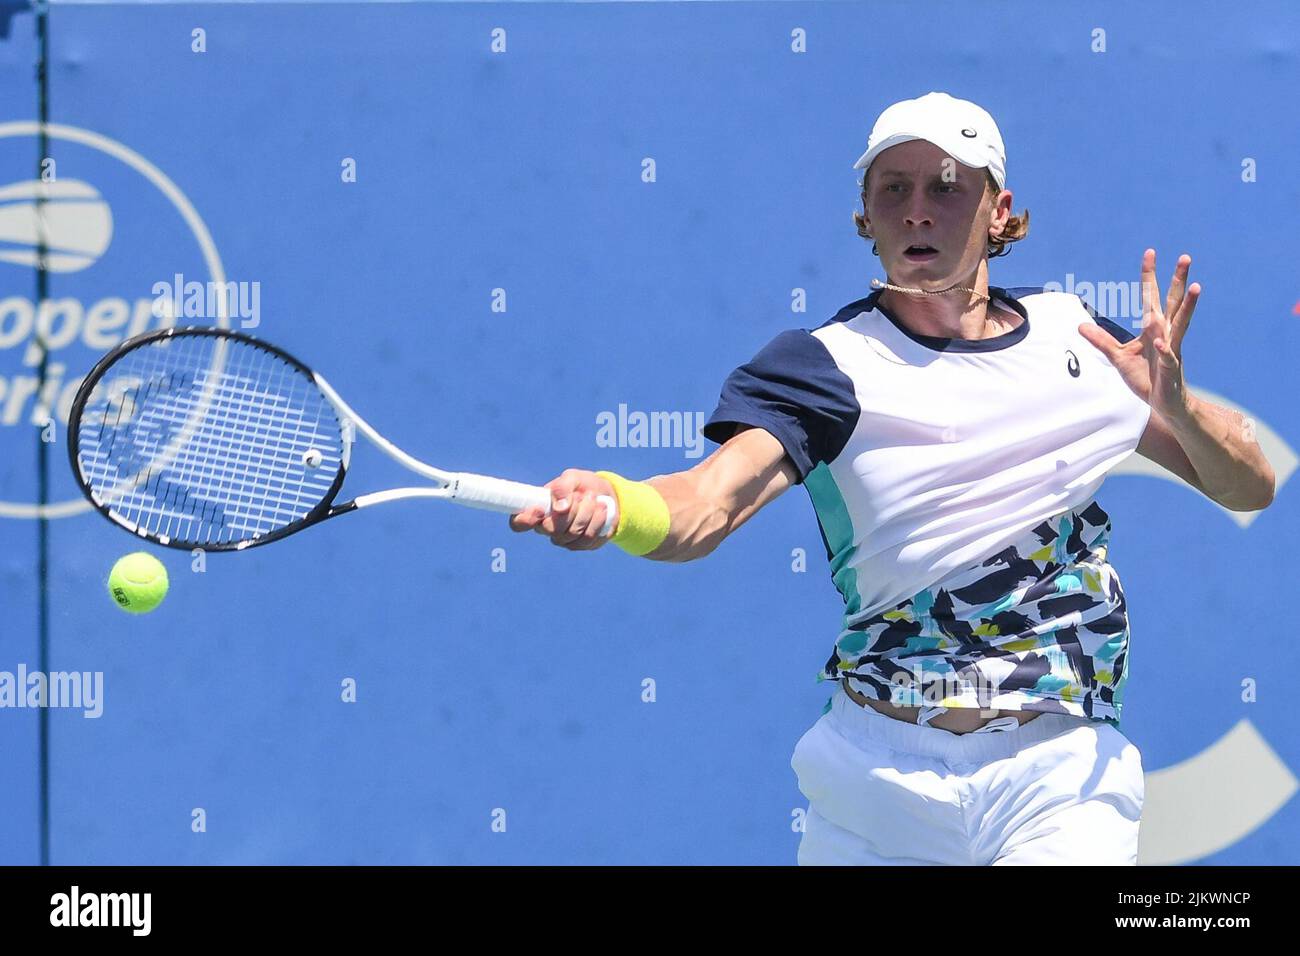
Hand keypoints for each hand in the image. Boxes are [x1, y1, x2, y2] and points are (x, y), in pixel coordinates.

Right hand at [508, 468, 616, 550]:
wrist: (607, 495)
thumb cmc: (583, 485)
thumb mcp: (573, 478)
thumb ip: (562, 487)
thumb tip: (560, 506)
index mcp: (538, 510)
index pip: (518, 523)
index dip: (525, 520)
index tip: (540, 508)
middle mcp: (547, 528)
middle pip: (552, 529)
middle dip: (571, 511)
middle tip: (581, 496)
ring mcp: (564, 539)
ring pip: (573, 533)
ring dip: (587, 513)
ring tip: (594, 498)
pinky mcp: (581, 545)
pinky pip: (588, 538)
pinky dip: (597, 521)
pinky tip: (601, 510)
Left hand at [1078, 248, 1200, 419]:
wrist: (1163, 403)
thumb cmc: (1145, 378)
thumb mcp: (1117, 357)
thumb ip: (1100, 341)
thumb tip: (1080, 326)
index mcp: (1152, 328)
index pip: (1150, 296)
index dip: (1149, 275)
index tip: (1150, 252)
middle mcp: (1165, 334)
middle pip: (1174, 302)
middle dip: (1179, 280)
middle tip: (1185, 257)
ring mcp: (1171, 350)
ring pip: (1181, 324)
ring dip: (1188, 306)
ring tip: (1197, 287)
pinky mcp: (1171, 369)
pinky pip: (1168, 357)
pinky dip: (1165, 351)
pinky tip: (1160, 344)